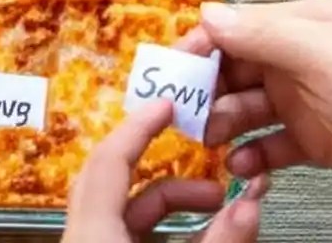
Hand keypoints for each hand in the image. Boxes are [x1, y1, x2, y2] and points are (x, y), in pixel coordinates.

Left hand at [63, 100, 268, 242]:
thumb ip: (220, 240)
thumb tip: (249, 204)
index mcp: (91, 233)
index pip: (109, 161)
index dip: (140, 128)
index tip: (169, 103)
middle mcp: (81, 236)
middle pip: (114, 180)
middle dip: (166, 167)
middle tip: (207, 158)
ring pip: (124, 210)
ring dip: (170, 200)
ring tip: (220, 202)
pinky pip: (124, 231)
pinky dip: (161, 226)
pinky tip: (201, 231)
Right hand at [193, 0, 331, 185]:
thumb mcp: (321, 55)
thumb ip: (261, 33)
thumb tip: (205, 13)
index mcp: (301, 26)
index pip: (234, 28)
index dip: (198, 48)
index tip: (168, 75)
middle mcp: (300, 59)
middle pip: (234, 71)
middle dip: (205, 93)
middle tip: (184, 119)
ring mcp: (309, 101)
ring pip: (247, 109)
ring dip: (224, 126)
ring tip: (212, 145)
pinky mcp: (319, 141)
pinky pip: (272, 144)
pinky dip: (253, 155)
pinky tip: (244, 166)